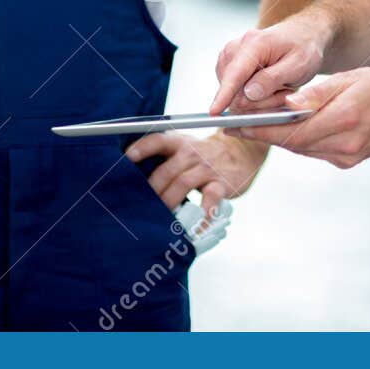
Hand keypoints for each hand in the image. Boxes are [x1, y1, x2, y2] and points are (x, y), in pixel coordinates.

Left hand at [125, 131, 267, 217]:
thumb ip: (165, 160)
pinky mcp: (221, 184)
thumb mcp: (185, 147)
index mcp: (180, 143)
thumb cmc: (205, 154)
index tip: (127, 158)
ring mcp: (207, 168)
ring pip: (183, 184)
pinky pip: (209, 200)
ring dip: (169, 202)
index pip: (158, 141)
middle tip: (141, 207)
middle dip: (152, 190)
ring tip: (160, 219)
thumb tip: (136, 183)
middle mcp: (192, 153)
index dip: (142, 148)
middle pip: (166, 171)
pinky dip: (201, 215)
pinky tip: (194, 227)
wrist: (242, 150)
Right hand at [210, 11, 331, 114]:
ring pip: (234, 91)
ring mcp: (232, 54)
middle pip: (234, 87)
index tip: (214, 113)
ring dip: (256, 99)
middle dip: (257, 100)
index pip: (235, 73)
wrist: (303, 35)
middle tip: (284, 92)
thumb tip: (248, 94)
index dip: (224, 95)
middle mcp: (237, 46)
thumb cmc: (304, 48)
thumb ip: (272, 79)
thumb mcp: (298, 65)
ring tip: (279, 88)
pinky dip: (251, 95)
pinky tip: (269, 88)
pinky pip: (235, 89)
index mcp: (255, 43)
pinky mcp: (231, 64)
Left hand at [230, 67, 369, 168]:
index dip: (262, 130)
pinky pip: (313, 151)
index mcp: (345, 119)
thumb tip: (287, 103)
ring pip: (301, 149)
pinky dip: (297, 140)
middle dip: (264, 134)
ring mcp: (347, 156)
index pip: (293, 130)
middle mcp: (345, 144)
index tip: (237, 125)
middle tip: (237, 125)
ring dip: (278, 137)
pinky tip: (285, 128)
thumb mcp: (348, 80)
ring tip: (254, 125)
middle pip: (293, 143)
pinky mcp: (347, 161)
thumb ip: (316, 94)